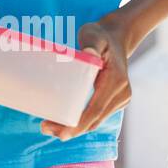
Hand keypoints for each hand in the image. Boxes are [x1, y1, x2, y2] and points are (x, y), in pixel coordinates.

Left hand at [40, 20, 130, 139]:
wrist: (116, 36)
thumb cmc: (101, 35)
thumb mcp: (94, 34)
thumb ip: (92, 44)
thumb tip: (90, 55)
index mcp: (116, 81)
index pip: (96, 109)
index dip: (79, 124)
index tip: (61, 133)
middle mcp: (121, 93)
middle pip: (94, 119)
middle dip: (72, 129)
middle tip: (45, 129)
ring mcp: (120, 98)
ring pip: (96, 120)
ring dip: (75, 128)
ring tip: (50, 128)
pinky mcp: (115, 100)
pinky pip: (97, 115)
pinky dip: (82, 121)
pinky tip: (64, 122)